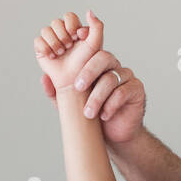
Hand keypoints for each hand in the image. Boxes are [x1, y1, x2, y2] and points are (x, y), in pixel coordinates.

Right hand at [33, 9, 104, 92]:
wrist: (74, 81)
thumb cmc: (86, 64)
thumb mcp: (95, 44)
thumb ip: (97, 26)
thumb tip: (88, 11)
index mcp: (73, 29)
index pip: (69, 16)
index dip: (71, 26)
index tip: (76, 38)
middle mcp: (61, 33)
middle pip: (56, 22)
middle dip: (63, 36)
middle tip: (69, 48)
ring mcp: (51, 40)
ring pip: (46, 30)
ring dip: (55, 43)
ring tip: (61, 54)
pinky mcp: (41, 49)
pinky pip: (38, 41)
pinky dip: (46, 49)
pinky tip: (53, 57)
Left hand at [37, 12, 145, 144]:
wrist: (116, 138)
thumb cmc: (96, 119)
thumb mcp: (73, 107)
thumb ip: (58, 94)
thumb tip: (44, 79)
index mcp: (98, 67)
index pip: (92, 50)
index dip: (85, 43)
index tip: (75, 42)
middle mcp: (113, 67)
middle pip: (102, 58)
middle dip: (88, 72)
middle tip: (78, 88)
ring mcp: (126, 77)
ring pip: (111, 78)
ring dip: (97, 97)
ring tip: (89, 113)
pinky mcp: (137, 89)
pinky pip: (123, 92)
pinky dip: (111, 104)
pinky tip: (104, 115)